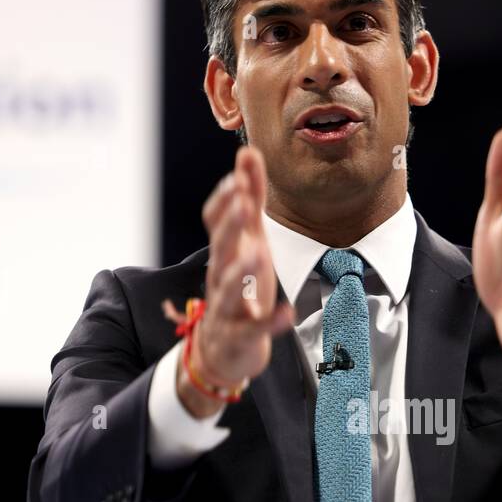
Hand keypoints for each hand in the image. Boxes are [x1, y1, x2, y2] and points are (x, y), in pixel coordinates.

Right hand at [193, 145, 295, 387]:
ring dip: (241, 270)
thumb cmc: (240, 289)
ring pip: (228, 288)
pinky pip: (256, 328)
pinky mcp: (242, 336)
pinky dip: (271, 321)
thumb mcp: (249, 241)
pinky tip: (288, 312)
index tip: (237, 179)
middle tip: (244, 204)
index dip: (224, 202)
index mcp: (224, 252)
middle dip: (231, 227)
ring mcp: (228, 308)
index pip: (214, 222)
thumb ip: (251, 199)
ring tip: (257, 252)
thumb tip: (248, 152)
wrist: (225, 349)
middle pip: (220, 249)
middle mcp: (220, 276)